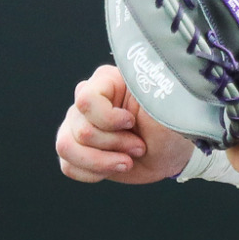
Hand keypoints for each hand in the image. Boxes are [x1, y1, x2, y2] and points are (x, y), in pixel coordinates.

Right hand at [55, 64, 194, 183]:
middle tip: (139, 145)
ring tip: (127, 160)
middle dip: (115, 145)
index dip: (108, 119)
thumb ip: (148, 86)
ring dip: (102, 162)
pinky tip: (114, 166)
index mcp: (106, 81)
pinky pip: (68, 165)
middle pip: (80, 130)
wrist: (171, 154)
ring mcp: (78, 125)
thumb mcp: (166, 105)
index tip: (132, 122)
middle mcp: (87, 101)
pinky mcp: (78, 149)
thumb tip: (142, 66)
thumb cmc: (172, 125)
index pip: (86, 100)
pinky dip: (93, 173)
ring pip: (66, 148)